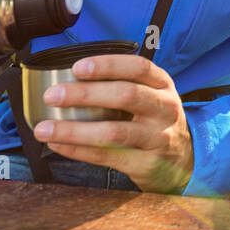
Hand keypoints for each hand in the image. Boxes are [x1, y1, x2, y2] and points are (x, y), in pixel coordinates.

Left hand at [33, 52, 194, 193]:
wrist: (185, 159)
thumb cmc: (156, 121)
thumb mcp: (151, 96)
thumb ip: (122, 85)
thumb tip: (69, 80)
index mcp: (162, 85)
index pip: (138, 68)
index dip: (108, 65)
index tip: (77, 67)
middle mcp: (164, 108)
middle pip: (126, 95)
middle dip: (85, 94)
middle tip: (53, 96)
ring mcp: (158, 137)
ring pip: (113, 132)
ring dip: (74, 130)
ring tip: (45, 129)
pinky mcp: (146, 164)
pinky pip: (107, 156)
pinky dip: (78, 150)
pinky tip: (58, 145)